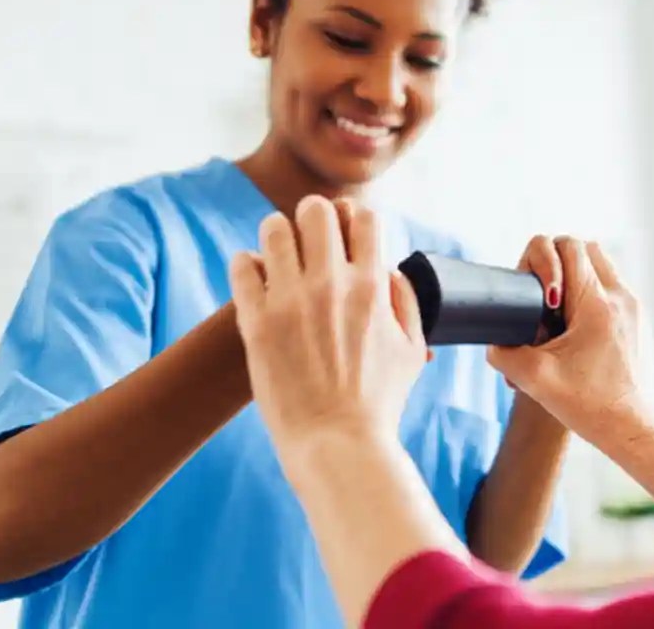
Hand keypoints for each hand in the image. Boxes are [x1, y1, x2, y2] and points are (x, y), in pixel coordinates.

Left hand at [229, 196, 428, 453]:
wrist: (336, 444)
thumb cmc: (378, 403)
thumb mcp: (412, 351)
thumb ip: (406, 302)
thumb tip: (389, 269)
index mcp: (372, 286)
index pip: (365, 218)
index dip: (355, 220)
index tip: (346, 235)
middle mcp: (331, 284)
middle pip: (316, 211)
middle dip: (313, 217)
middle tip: (307, 235)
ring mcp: (291, 301)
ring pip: (274, 229)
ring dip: (276, 233)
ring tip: (276, 250)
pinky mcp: (257, 322)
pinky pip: (241, 266)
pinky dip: (247, 264)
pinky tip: (253, 276)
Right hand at [487, 237, 653, 436]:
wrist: (635, 427)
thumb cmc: (590, 406)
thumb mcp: (534, 380)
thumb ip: (503, 353)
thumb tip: (494, 339)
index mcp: (596, 304)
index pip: (567, 246)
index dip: (542, 261)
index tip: (539, 298)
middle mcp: (620, 297)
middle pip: (584, 247)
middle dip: (557, 263)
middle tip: (544, 299)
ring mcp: (634, 306)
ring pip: (600, 264)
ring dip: (575, 277)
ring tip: (560, 315)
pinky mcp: (639, 319)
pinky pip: (611, 287)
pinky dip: (590, 294)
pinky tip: (577, 330)